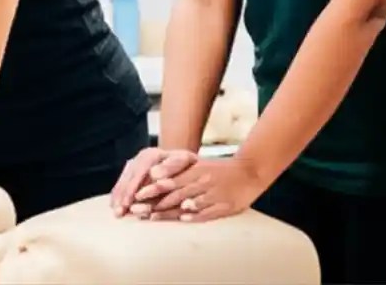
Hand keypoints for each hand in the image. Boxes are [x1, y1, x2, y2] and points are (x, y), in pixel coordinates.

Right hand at [111, 147, 197, 215]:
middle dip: (123, 195)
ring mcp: (135, 163)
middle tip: (119, 211)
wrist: (184, 161)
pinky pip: (122, 182)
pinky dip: (118, 194)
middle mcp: (140, 157)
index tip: (128, 202)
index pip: (138, 171)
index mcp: (152, 155)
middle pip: (128, 177)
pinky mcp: (132, 170)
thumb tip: (154, 175)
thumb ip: (171, 167)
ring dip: (118, 197)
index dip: (132, 188)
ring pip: (123, 180)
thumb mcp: (185, 163)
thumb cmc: (187, 166)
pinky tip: (114, 205)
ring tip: (116, 212)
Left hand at [134, 157, 265, 222]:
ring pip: (189, 203)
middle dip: (155, 203)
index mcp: (195, 170)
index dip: (152, 189)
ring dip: (170, 211)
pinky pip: (209, 212)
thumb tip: (152, 174)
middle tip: (137, 210)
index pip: (169, 181)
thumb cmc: (218, 170)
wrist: (249, 172)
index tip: (136, 196)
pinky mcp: (225, 205)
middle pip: (175, 194)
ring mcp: (214, 193)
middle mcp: (203, 181)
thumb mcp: (197, 166)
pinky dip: (195, 215)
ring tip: (153, 217)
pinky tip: (183, 218)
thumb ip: (177, 171)